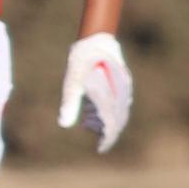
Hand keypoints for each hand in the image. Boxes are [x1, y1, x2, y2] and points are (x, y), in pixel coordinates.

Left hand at [57, 32, 131, 152]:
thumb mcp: (72, 80)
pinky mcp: (122, 82)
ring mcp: (124, 87)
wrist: (95, 39)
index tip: (100, 149)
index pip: (113, 123)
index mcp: (111, 96)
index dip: (107, 138)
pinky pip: (118, 102)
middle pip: (118, 119)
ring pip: (119, 111)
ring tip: (93, 127)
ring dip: (108, 122)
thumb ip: (70, 102)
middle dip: (108, 132)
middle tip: (98, 142)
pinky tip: (96, 113)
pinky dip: (109, 111)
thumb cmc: (81, 59)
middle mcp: (121, 93)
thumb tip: (64, 124)